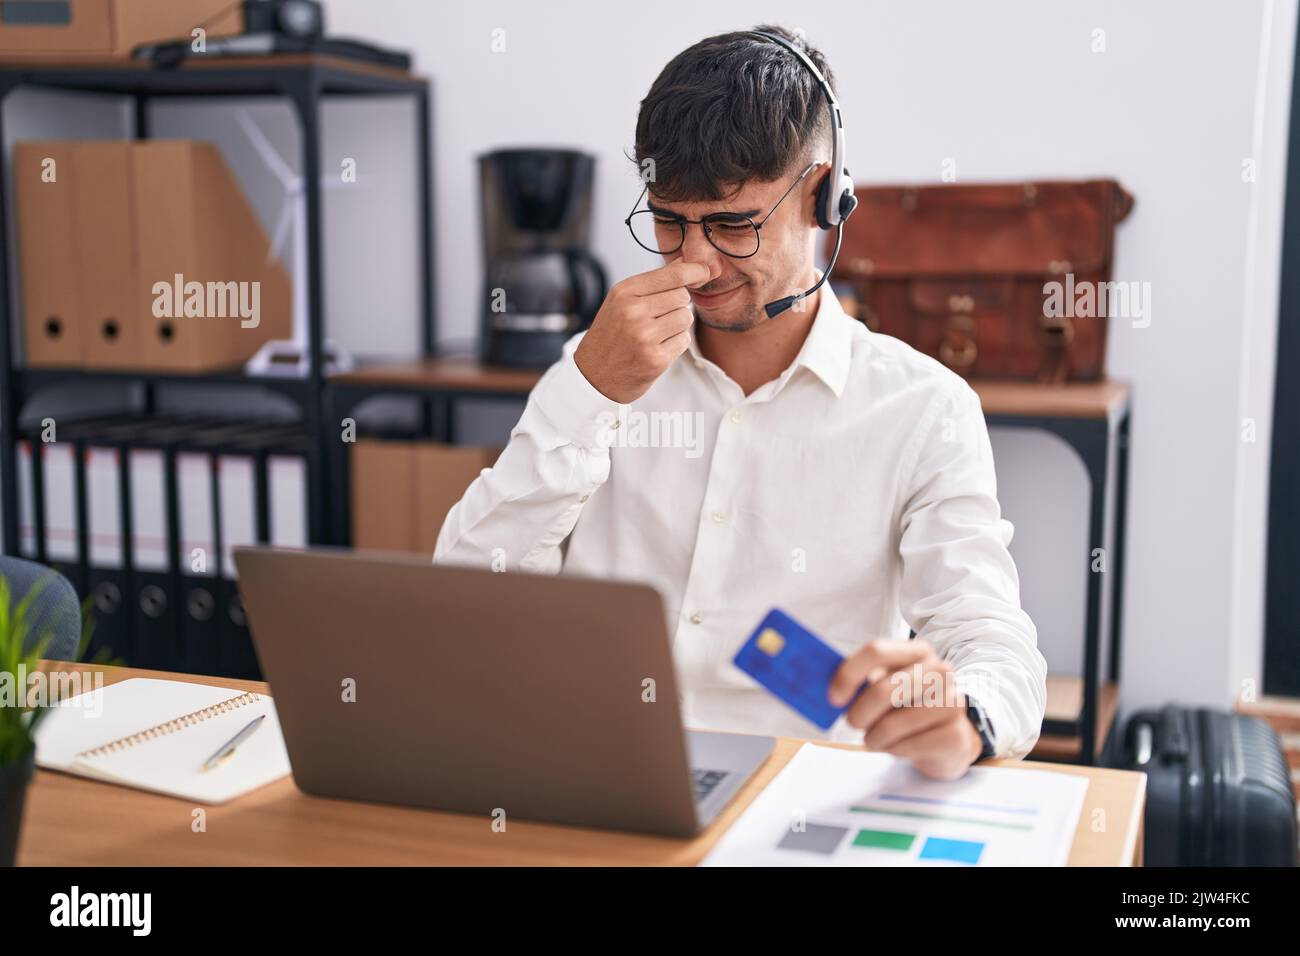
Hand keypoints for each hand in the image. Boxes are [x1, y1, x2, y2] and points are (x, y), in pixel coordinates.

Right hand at [574, 260, 708, 403]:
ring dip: (678, 325)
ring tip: (657, 333)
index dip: (694, 271)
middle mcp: (633, 311)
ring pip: (686, 317)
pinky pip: (684, 340)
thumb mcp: (622, 300)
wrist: (595, 375)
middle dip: (677, 305)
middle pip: (682, 296)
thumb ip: (654, 281)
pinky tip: (658, 347)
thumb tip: (684, 261)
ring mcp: (644, 336)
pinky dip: (676, 343)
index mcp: (624, 292)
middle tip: (658, 317)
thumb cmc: (611, 334)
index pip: (672, 275)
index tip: (703, 272)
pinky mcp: (656, 359)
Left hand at [828, 638, 984, 779]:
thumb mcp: (888, 685)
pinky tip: (900, 746)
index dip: (848, 675)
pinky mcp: (956, 735)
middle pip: (882, 690)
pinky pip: (907, 746)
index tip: (833, 698)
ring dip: (874, 738)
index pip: (876, 651)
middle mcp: (940, 672)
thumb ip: (862, 681)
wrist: (952, 737)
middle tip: (854, 724)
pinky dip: (893, 751)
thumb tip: (828, 690)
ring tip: (877, 739)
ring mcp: (952, 702)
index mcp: (918, 652)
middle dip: (858, 714)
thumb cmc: (910, 708)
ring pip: (892, 724)